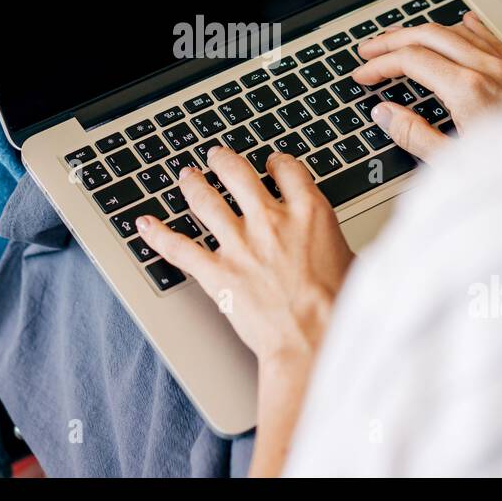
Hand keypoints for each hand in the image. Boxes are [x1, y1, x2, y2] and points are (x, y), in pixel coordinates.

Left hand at [136, 144, 352, 475]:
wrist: (314, 342)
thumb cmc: (341, 310)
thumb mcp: (358, 261)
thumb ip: (343, 244)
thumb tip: (355, 246)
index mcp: (309, 212)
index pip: (287, 169)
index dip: (276, 163)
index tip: (272, 165)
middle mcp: (270, 220)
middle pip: (238, 172)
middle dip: (223, 161)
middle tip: (216, 157)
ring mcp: (240, 244)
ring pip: (204, 200)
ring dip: (192, 185)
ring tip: (186, 177)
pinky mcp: (217, 273)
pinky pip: (179, 247)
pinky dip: (157, 234)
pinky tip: (143, 223)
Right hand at [352, 12, 501, 162]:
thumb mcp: (453, 162)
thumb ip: (414, 135)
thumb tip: (385, 114)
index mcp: (467, 89)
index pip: (411, 60)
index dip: (380, 65)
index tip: (363, 75)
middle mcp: (487, 69)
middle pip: (429, 35)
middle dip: (393, 40)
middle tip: (369, 49)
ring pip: (456, 30)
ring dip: (423, 31)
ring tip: (401, 39)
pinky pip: (488, 35)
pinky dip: (466, 28)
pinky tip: (459, 24)